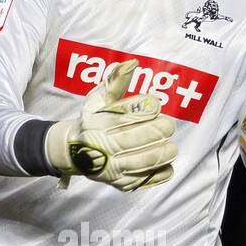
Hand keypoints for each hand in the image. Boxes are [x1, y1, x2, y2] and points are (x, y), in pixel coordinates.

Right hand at [46, 58, 176, 191]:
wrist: (73, 152)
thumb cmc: (91, 121)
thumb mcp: (98, 99)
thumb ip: (116, 81)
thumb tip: (133, 63)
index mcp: (95, 124)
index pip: (125, 116)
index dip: (146, 110)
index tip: (156, 106)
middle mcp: (100, 146)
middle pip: (136, 139)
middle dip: (158, 131)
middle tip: (169, 125)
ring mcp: (110, 167)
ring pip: (142, 161)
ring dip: (162, 153)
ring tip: (172, 146)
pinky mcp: (118, 182)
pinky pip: (145, 179)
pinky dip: (160, 173)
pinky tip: (167, 164)